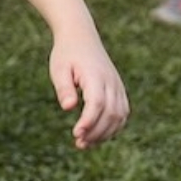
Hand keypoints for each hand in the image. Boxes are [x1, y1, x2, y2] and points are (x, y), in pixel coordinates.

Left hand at [49, 31, 127, 149]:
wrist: (81, 37)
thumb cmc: (67, 54)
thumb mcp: (59, 69)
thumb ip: (64, 88)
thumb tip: (68, 107)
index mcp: (95, 75)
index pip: (97, 103)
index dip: (89, 121)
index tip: (76, 134)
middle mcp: (111, 81)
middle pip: (110, 113)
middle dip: (96, 132)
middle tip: (79, 143)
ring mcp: (117, 86)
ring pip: (119, 116)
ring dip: (105, 133)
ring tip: (85, 144)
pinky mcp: (119, 90)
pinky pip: (122, 113)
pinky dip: (113, 127)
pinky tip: (97, 136)